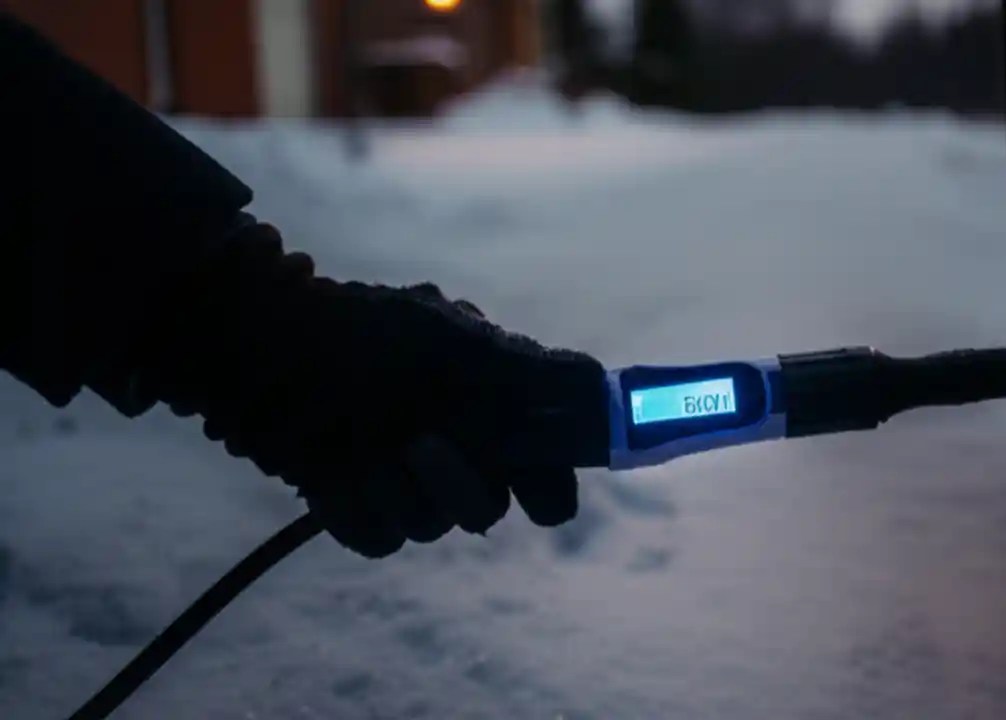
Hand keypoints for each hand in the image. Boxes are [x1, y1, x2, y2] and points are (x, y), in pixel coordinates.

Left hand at [143, 223, 608, 557]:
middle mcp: (452, 445)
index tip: (543, 502)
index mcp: (488, 405)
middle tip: (424, 444)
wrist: (259, 347)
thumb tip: (602, 385)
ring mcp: (402, 478)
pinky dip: (355, 509)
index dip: (549, 487)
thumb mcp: (455, 343)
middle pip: (489, 506)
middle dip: (458, 484)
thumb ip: (531, 373)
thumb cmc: (363, 336)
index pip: (543, 466)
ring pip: (430, 526)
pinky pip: (376, 539)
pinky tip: (333, 472)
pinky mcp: (354, 504)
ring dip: (397, 491)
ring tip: (365, 445)